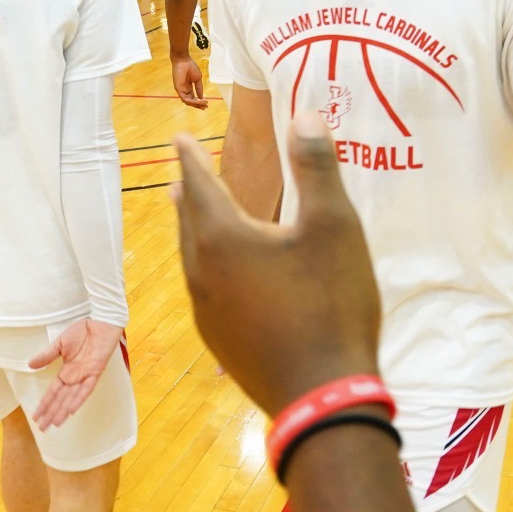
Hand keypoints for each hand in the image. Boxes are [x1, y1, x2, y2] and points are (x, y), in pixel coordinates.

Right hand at [27, 318, 123, 429]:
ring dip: (63, 411)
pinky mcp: (95, 371)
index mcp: (67, 372)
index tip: (36, 416)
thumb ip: (47, 356)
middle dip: (52, 414)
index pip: (53, 392)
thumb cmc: (82, 331)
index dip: (45, 405)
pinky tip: (71, 410)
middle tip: (42, 428)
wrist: (99, 322)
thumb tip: (30, 365)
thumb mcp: (60, 344)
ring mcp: (86, 376)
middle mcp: (76, 377)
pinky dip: (79, 399)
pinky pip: (86, 389)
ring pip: (72, 398)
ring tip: (54, 424)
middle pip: (61, 400)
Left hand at [172, 56, 208, 108]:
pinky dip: (192, 101)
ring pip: (188, 102)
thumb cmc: (190, 67)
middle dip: (198, 105)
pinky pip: (185, 98)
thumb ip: (199, 88)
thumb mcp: (197, 79)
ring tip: (204, 103)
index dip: (199, 102)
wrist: (184, 60)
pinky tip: (198, 101)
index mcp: (188, 88)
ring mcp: (181, 90)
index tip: (206, 104)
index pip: (193, 98)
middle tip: (206, 107)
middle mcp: (184, 90)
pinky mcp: (178, 89)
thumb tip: (202, 97)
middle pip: (191, 102)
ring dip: (196, 104)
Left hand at [172, 114, 380, 415]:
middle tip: (183, 172)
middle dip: (188, 193)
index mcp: (222, 238)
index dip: (191, 158)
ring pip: (193, 259)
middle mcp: (202, 273)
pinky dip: (209, 267)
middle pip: (189, 221)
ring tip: (196, 216)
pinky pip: (205, 290)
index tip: (179, 138)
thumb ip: (316, 167)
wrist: (323, 396)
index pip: (199, 184)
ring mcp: (207, 313)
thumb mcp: (334, 226)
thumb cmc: (330, 304)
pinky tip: (224, 278)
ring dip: (194, 231)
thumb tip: (304, 115)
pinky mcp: (220, 343)